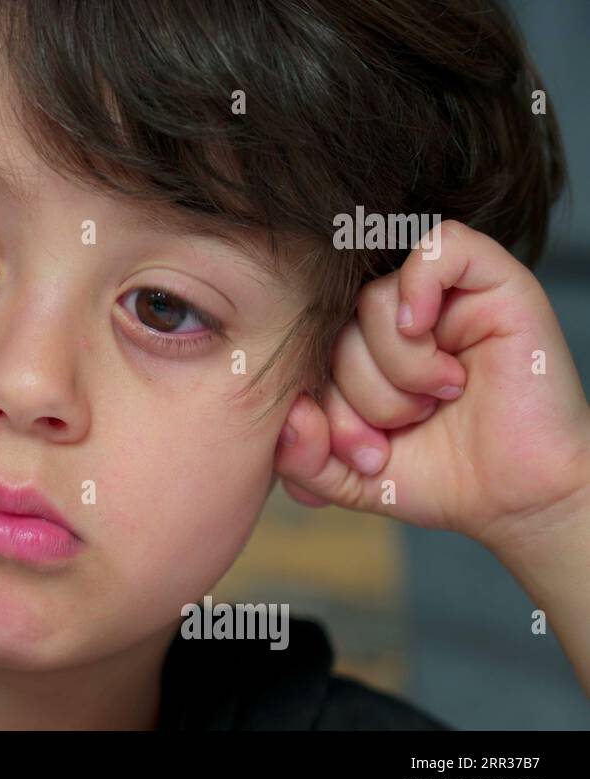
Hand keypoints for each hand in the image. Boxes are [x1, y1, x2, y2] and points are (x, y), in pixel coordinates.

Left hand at [273, 220, 589, 556]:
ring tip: (436, 400)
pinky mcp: (492, 282)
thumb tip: (288, 413)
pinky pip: (439, 246)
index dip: (321, 407)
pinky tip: (427, 335)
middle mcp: (393, 320)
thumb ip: (299, 456)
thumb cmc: (443, 479)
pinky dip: (421, 288)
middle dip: (361, 397)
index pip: (303, 354)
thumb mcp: (349, 477)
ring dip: (398, 368)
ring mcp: (441, 298)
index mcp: (355, 353)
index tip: (361, 456)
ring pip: (374, 301)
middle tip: (404, 429)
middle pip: (334, 328)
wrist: (522, 498)